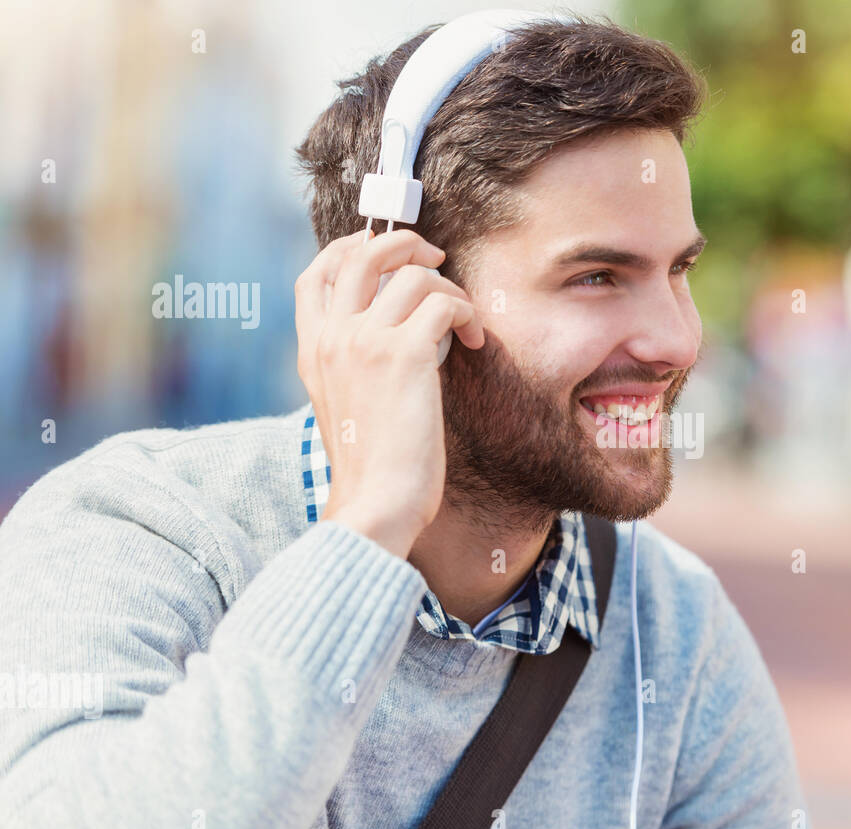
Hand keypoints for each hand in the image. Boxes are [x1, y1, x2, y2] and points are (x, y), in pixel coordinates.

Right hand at [294, 228, 484, 557]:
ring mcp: (365, 341)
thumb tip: (394, 333)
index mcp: (312, 351)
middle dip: (403, 241)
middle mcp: (332, 338)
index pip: (317, 274)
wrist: (376, 502)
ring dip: (449, 287)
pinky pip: (445, 304)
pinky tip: (475, 341)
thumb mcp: (343, 407)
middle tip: (436, 256)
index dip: (349, 247)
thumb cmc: (372, 466)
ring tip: (464, 319)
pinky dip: (467, 314)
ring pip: (412, 275)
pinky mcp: (404, 354)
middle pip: (362, 254)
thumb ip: (353, 365)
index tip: (380, 244)